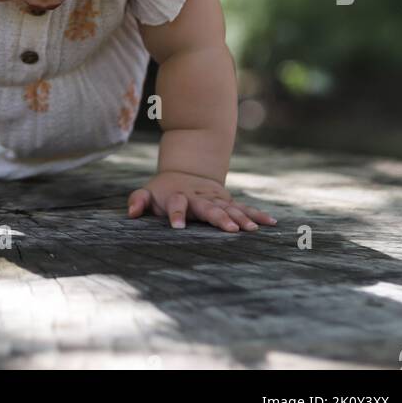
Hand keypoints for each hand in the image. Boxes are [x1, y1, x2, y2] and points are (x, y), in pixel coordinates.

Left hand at [127, 171, 277, 232]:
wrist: (187, 172)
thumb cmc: (163, 190)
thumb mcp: (148, 192)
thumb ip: (138, 200)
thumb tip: (130, 213)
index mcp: (179, 196)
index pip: (176, 203)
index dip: (176, 213)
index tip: (177, 226)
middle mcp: (200, 197)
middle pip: (209, 207)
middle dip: (219, 218)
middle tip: (230, 230)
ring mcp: (216, 199)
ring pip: (230, 208)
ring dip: (242, 218)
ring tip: (252, 230)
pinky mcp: (228, 201)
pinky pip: (245, 209)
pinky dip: (257, 215)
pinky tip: (271, 224)